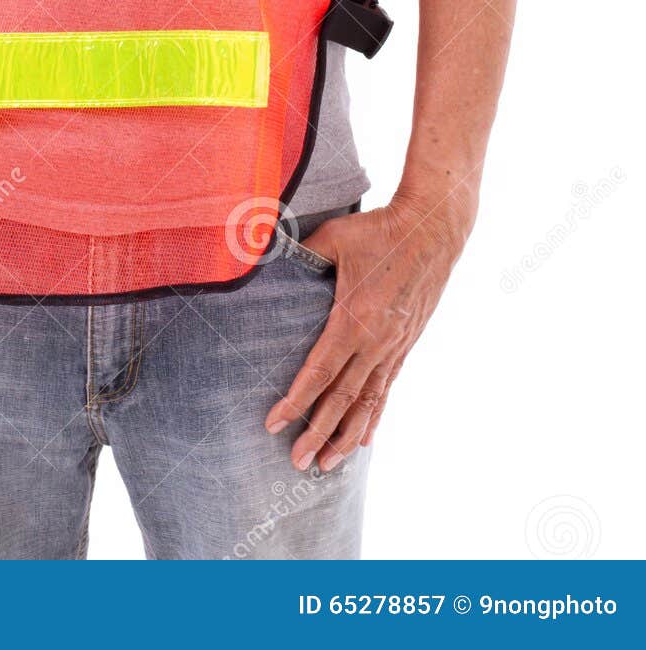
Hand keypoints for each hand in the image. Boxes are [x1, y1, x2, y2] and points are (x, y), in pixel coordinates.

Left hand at [264, 196, 469, 470]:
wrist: (433, 230)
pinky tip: (366, 440)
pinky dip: (374, 417)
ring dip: (347, 436)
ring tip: (328, 464)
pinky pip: (386, 390)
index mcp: (353, 319)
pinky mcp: (406, 345)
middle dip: (318, 433)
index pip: (319, 372)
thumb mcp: (335, 236)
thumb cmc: (380, 230)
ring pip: (368, 403)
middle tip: (297, 463)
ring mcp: (393, 347)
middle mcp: (375, 342)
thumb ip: (301, 252)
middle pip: (342, 399)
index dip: (296, 402)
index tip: (274, 424)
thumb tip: (263, 252)